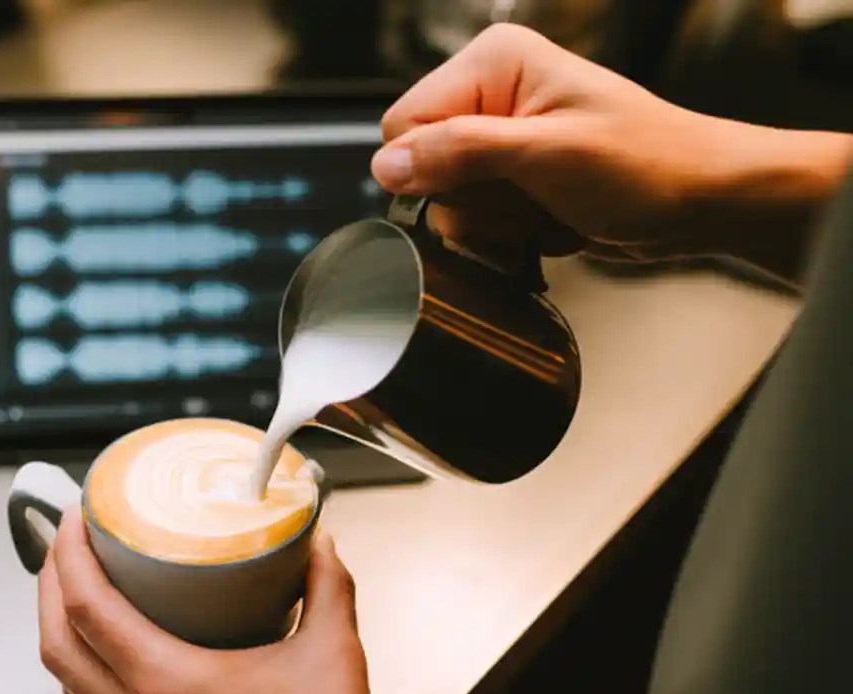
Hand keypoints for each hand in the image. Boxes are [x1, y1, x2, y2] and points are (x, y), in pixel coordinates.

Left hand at [37, 507, 374, 693]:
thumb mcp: (332, 657)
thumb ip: (327, 588)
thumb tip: (318, 541)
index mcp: (167, 684)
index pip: (86, 607)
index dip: (68, 553)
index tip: (76, 515)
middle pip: (55, 641)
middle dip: (50, 582)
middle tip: (69, 539)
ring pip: (64, 679)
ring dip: (59, 624)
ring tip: (80, 582)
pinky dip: (81, 666)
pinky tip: (109, 645)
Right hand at [372, 24, 852, 277]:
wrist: (702, 202)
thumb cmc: (647, 165)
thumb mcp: (547, 154)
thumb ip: (460, 153)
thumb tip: (387, 165)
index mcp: (492, 63)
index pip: (403, 124)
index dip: (434, 167)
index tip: (492, 181)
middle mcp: (489, 95)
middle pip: (421, 168)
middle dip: (474, 200)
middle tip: (532, 196)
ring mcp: (499, 140)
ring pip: (444, 202)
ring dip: (495, 223)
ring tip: (548, 209)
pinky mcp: (511, 179)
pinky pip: (473, 221)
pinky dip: (508, 234)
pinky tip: (549, 222)